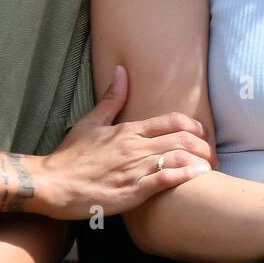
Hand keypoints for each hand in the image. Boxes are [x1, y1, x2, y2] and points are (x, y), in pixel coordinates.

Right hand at [34, 65, 211, 219]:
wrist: (52, 184)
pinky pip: (166, 180)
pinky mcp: (132, 192)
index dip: (192, 126)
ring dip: (199, 160)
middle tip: (211, 153)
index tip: (201, 133)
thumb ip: (111, 99)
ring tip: (209, 167)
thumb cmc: (70, 156)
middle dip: (203, 145)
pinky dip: (186, 176)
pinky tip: (199, 176)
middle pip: (182, 138)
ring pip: (178, 157)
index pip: (170, 120)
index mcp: (127, 129)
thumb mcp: (89, 123)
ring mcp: (134, 169)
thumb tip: (122, 71)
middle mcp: (134, 146)